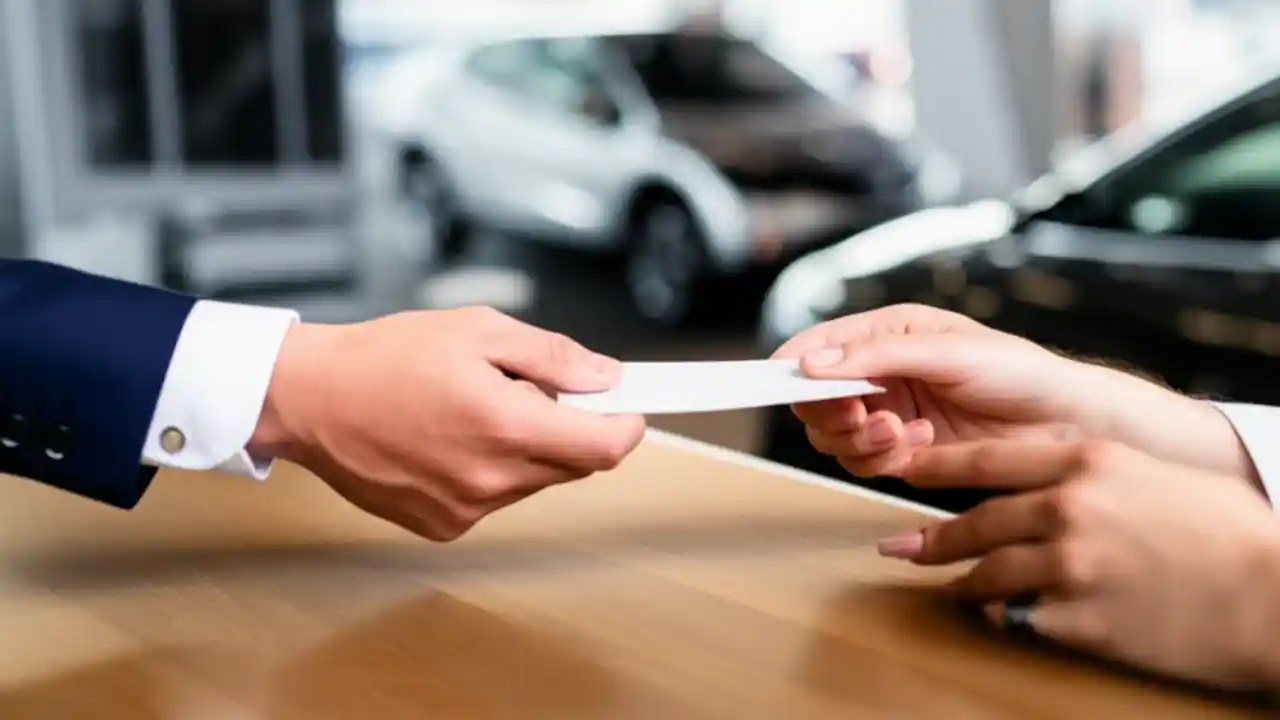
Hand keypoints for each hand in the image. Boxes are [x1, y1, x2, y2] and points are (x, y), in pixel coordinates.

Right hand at [249, 307, 644, 540]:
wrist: (310, 400)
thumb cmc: (384, 358)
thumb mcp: (478, 331)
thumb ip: (552, 357)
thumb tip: (606, 377)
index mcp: (506, 426)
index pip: (604, 447)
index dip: (626, 425)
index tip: (631, 410)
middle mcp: (491, 479)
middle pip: (572, 465)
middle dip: (568, 429)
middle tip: (527, 390)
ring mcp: (466, 509)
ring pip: (532, 482)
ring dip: (525, 450)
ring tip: (474, 411)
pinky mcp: (442, 526)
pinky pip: (494, 499)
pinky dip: (490, 471)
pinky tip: (449, 440)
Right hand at [773, 304, 1258, 487]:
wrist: (1064, 424)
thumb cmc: (1017, 371)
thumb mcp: (945, 351)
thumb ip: (877, 355)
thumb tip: (815, 363)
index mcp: (887, 332)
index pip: (819, 346)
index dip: (794, 364)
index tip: (776, 381)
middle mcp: (882, 372)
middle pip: (816, 399)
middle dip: (832, 412)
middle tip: (862, 416)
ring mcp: (890, 412)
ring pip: (834, 435)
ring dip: (860, 439)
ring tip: (902, 433)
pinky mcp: (903, 451)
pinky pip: (864, 461)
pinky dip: (882, 458)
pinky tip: (919, 445)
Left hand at [879, 439, 1279, 690]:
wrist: (1273, 593)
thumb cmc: (1225, 531)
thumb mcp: (1150, 473)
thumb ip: (1088, 474)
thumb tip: (1039, 487)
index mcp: (1086, 461)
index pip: (988, 459)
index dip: (938, 466)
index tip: (905, 470)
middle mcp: (1067, 507)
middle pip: (976, 522)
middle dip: (932, 538)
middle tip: (900, 547)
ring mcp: (1067, 565)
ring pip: (986, 573)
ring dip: (962, 583)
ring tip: (947, 587)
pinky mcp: (1076, 619)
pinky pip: (1016, 617)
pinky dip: (1004, 616)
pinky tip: (1001, 615)